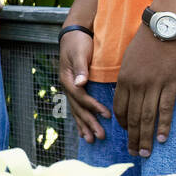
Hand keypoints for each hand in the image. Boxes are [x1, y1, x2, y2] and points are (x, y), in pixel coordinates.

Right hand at [58, 29, 108, 143]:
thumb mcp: (79, 52)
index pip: (81, 97)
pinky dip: (81, 120)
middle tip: (100, 136)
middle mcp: (68, 87)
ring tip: (91, 140)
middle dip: (89, 123)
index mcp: (68, 79)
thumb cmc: (78, 43)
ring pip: (76, 111)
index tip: (107, 115)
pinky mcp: (75, 89)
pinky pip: (77, 108)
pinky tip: (84, 130)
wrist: (74, 34)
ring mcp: (70, 89)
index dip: (93, 107)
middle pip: (78, 109)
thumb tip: (81, 83)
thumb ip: (81, 68)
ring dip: (84, 126)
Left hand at [113, 27, 175, 157]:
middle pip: (132, 117)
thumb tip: (128, 94)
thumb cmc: (146, 42)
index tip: (126, 133)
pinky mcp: (171, 84)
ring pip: (147, 117)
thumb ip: (127, 78)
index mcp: (123, 79)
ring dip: (145, 137)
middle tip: (134, 153)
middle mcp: (135, 85)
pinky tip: (162, 138)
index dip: (123, 123)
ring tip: (145, 152)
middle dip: (132, 137)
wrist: (164, 27)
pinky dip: (163, 125)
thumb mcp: (129, 60)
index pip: (119, 108)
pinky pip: (165, 109)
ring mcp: (153, 86)